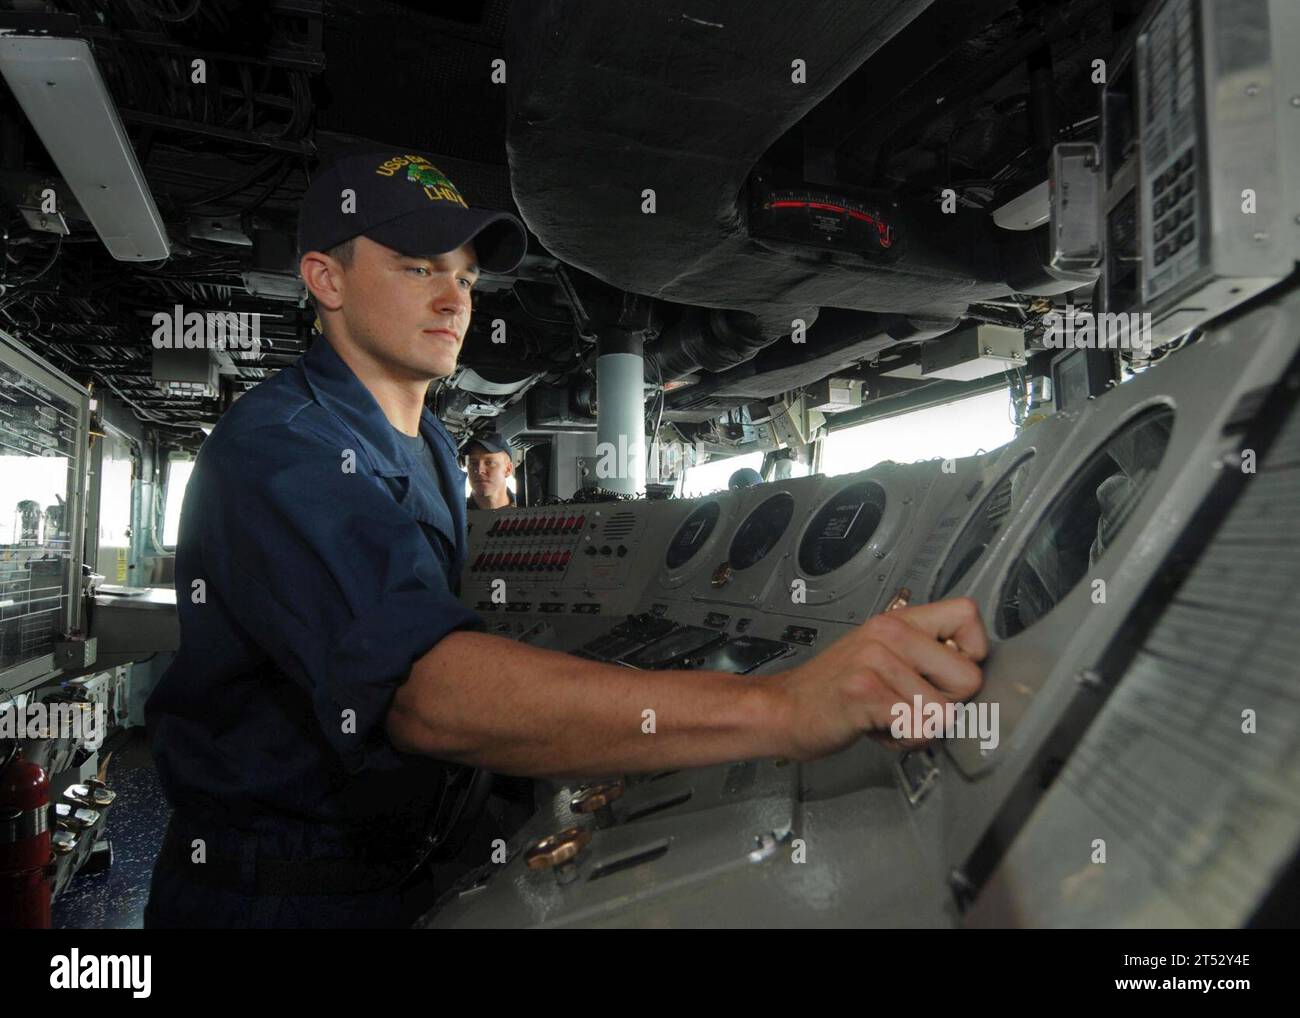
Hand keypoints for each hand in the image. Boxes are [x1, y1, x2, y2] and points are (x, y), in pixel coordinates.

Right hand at [774, 596, 988, 760]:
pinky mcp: (866, 692)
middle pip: (969, 677)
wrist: (784, 709)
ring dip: (919, 729)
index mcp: (898, 620)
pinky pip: (918, 728)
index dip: (971, 653)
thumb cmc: (834, 688)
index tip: (946, 673)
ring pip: (944, 712)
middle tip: (912, 704)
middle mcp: (888, 633)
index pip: (968, 614)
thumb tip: (974, 669)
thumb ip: (923, 653)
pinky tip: (878, 727)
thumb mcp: (881, 654)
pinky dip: (902, 739)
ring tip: (888, 716)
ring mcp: (876, 660)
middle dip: (947, 705)